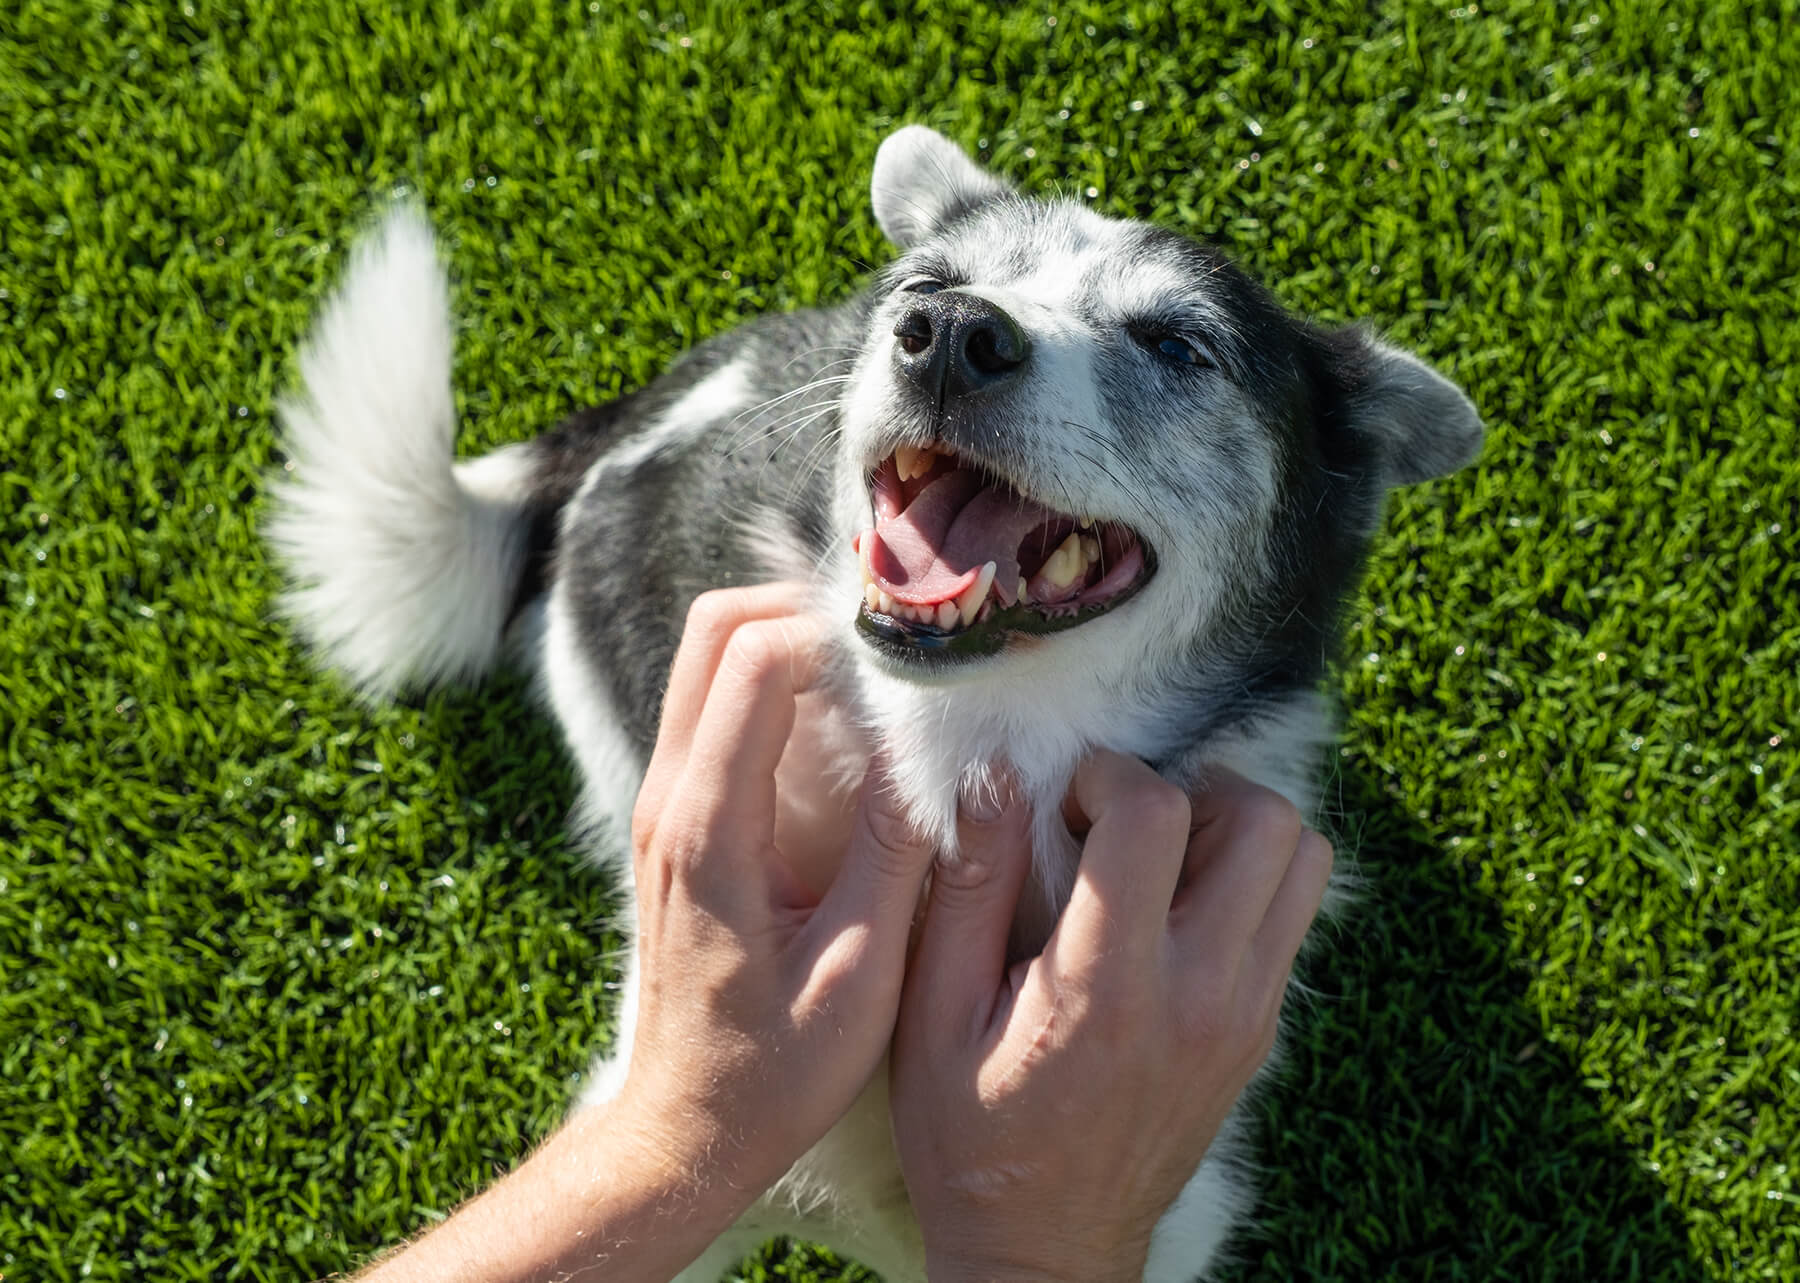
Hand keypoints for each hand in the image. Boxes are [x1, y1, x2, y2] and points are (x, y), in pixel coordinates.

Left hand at [616, 584, 935, 1201]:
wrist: (685, 1127)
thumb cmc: (773, 1071)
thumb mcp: (859, 975)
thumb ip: (892, 854)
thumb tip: (929, 752)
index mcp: (711, 830)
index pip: (753, 663)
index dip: (835, 636)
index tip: (907, 660)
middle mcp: (670, 799)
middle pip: (713, 629)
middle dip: (803, 610)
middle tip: (888, 646)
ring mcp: (664, 805)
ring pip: (708, 657)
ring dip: (787, 639)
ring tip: (874, 674)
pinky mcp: (678, 819)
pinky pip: (715, 705)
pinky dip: (773, 682)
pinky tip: (842, 723)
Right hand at [890, 752, 1333, 1282]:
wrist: (1045, 1251)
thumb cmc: (972, 1135)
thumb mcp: (932, 1012)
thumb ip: (970, 888)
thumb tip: (993, 780)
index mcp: (1109, 988)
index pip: (1157, 818)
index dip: (1107, 775)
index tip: (1064, 800)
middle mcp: (1202, 996)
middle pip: (1265, 822)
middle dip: (1191, 788)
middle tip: (1123, 819)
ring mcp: (1246, 1017)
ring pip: (1302, 862)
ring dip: (1234, 830)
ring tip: (1156, 856)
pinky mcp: (1260, 1032)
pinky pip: (1289, 916)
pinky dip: (1245, 880)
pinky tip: (1168, 909)